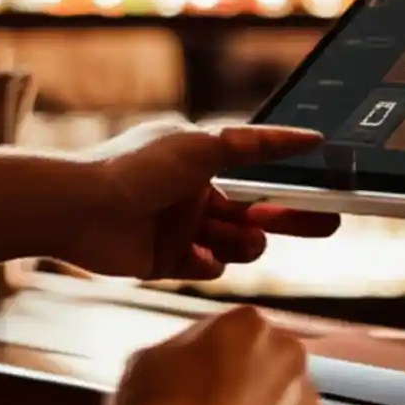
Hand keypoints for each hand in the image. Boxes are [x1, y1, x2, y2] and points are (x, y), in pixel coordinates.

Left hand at [68, 121, 339, 280]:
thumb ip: (256, 145)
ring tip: (247, 241)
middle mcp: (193, 195)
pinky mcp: (164, 261)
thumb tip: (307, 137)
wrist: (77, 208)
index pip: (259, 173)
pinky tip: (202, 256)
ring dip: (247, 243)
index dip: (292, 184)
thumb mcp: (202, 146)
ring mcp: (180, 229)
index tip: (327, 191)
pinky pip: (203, 268)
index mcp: (201, 161)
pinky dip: (209, 264)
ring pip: (233, 243)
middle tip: (326, 224)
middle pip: (254, 212)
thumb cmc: (136, 168)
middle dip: (287, 219)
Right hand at [72, 307, 332, 404]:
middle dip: (252, 383)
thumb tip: (186, 358)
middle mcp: (286, 349)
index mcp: (247, 323)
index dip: (220, 360)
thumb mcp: (151, 359)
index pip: (240, 333)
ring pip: (288, 399)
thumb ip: (183, 348)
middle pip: (272, 362)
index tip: (206, 381)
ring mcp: (306, 392)